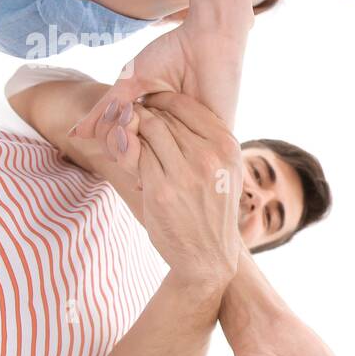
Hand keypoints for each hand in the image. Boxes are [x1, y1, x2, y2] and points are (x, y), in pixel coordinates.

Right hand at [71, 20, 245, 172]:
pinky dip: (161, 134)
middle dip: (123, 142)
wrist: (208, 36)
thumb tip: (75, 134)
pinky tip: (155, 114)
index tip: (113, 117)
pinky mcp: (215, 137)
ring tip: (140, 112)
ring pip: (158, 160)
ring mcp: (195, 140)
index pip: (128, 148)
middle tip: (126, 116)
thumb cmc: (172, 53)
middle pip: (141, 160)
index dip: (112, 140)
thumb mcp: (132, 82)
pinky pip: (182, 152)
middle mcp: (175, 136)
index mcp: (156, 125)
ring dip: (140, 138)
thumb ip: (106, 109)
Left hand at [134, 92, 242, 287]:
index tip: (150, 105)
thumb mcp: (225, 170)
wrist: (208, 255)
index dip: (161, 100)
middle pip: (163, 115)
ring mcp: (184, 172)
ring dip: (132, 129)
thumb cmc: (211, 209)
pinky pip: (135, 155)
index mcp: (227, 146)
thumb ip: (208, 139)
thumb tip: (173, 104)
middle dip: (143, 115)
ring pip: (147, 131)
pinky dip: (127, 152)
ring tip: (128, 135)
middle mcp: (209, 155)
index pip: (185, 104)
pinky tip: (129, 158)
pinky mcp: (160, 190)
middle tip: (131, 119)